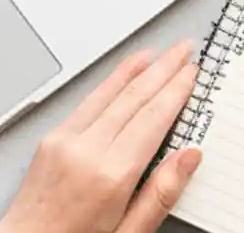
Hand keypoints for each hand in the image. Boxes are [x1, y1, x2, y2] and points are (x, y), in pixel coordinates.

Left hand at [0, 40, 203, 232]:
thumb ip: (162, 194)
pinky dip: (110, 81)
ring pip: (110, 93)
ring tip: (161, 52)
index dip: (176, 91)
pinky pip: (87, 101)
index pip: (152, 119)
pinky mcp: (51, 138)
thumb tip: (189, 157)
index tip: (192, 73)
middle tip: (184, 50)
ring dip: (138, 68)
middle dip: (163, 69)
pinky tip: (123, 72)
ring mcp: (65, 141)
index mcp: (111, 176)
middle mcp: (86, 151)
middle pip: (134, 98)